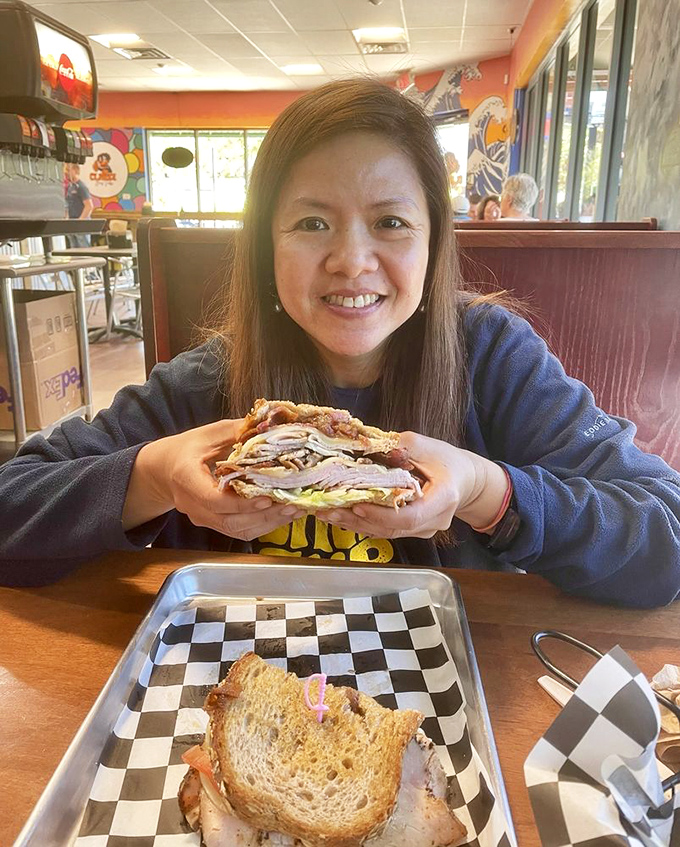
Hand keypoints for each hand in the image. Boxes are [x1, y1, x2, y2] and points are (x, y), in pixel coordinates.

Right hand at [123, 419, 304, 538]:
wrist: (164, 470)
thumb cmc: (187, 448)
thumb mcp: (209, 434)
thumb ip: (237, 432)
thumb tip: (269, 424)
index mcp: (187, 478)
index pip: (214, 500)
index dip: (242, 503)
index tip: (267, 497)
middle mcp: (193, 505)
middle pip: (231, 520)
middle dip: (265, 515)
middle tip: (292, 504)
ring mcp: (203, 518)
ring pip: (238, 530)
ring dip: (268, 523)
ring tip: (294, 510)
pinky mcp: (214, 523)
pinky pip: (240, 531)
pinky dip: (263, 525)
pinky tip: (283, 515)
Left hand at [316, 431, 506, 538]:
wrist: (465, 479)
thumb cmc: (447, 461)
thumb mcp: (425, 445)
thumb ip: (397, 447)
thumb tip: (363, 444)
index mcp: (443, 499)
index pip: (410, 517)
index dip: (381, 514)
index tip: (357, 504)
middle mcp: (434, 521)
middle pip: (393, 528)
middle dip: (358, 520)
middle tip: (328, 510)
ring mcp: (424, 530)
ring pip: (386, 533)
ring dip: (355, 523)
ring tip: (326, 513)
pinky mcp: (413, 531)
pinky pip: (386, 530)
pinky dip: (363, 523)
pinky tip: (342, 515)